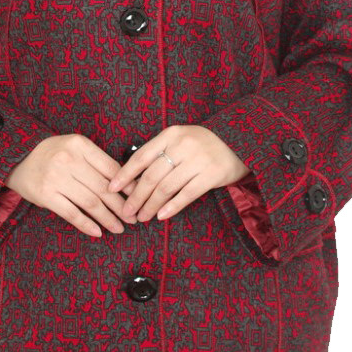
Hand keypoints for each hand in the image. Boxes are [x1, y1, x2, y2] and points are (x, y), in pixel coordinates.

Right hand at [5, 133, 137, 237]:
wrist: (18, 158)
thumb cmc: (53, 154)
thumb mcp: (75, 148)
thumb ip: (96, 161)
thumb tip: (126, 184)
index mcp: (80, 145)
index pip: (111, 168)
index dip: (127, 186)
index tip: (137, 199)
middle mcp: (69, 159)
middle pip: (103, 188)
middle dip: (121, 206)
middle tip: (133, 219)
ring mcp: (56, 178)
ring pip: (90, 202)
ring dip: (108, 218)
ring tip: (119, 228)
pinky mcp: (45, 195)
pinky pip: (72, 213)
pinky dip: (87, 224)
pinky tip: (98, 231)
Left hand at [107, 125, 250, 222]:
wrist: (239, 140)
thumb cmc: (202, 144)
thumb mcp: (180, 139)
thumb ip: (160, 153)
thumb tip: (132, 179)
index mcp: (171, 134)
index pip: (141, 156)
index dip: (125, 174)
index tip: (112, 189)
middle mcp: (183, 145)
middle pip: (152, 175)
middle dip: (136, 196)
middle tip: (127, 211)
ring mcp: (198, 160)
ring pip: (166, 187)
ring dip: (151, 205)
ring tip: (142, 217)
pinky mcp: (212, 174)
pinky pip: (187, 194)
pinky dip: (172, 207)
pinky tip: (162, 216)